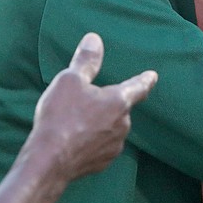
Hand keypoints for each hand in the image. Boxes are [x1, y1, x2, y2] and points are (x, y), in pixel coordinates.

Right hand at [28, 33, 155, 185]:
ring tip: (72, 124)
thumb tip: (94, 39)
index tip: (153, 76)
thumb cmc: (60, 116)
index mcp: (118, 101)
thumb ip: (86, 60)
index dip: (145, 80)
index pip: (137, 87)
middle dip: (105, 105)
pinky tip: (72, 141)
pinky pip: (100, 146)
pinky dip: (90, 142)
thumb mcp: (69, 80)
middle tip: (80, 105)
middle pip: (118, 109)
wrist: (49, 160)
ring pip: (109, 128)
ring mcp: (114, 146)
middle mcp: (122, 124)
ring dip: (98, 124)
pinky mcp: (103, 163)